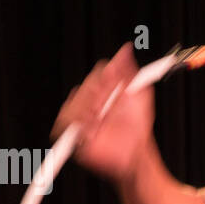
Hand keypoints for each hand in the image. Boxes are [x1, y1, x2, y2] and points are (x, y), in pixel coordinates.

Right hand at [50, 42, 153, 185]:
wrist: (133, 154)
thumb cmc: (137, 128)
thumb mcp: (140, 96)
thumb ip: (130, 72)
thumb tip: (126, 49)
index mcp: (106, 87)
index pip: (100, 72)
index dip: (107, 81)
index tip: (117, 90)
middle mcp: (91, 97)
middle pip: (86, 86)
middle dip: (98, 98)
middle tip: (107, 110)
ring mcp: (80, 113)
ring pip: (74, 102)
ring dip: (88, 112)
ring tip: (100, 122)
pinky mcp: (70, 130)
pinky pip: (64, 121)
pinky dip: (76, 125)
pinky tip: (89, 130)